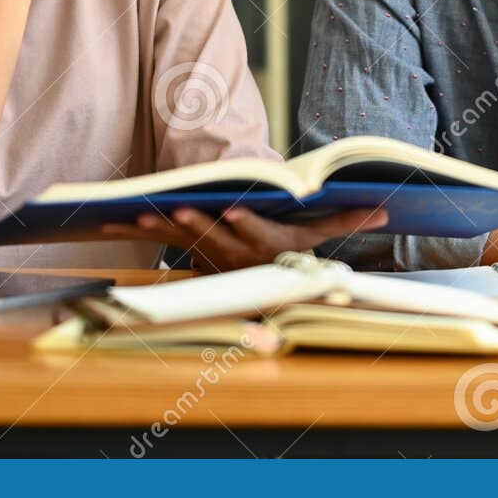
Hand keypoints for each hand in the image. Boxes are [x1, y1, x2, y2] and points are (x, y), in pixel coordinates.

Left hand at [99, 206, 387, 271]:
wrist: (262, 289)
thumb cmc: (291, 253)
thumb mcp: (319, 237)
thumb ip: (346, 221)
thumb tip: (383, 209)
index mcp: (266, 246)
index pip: (257, 234)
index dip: (245, 224)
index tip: (234, 210)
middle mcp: (235, 255)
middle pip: (211, 237)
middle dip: (192, 224)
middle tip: (174, 208)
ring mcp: (208, 256)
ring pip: (180, 239)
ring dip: (158, 228)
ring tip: (137, 214)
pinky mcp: (187, 252)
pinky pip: (161, 240)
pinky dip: (139, 229)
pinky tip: (113, 218)